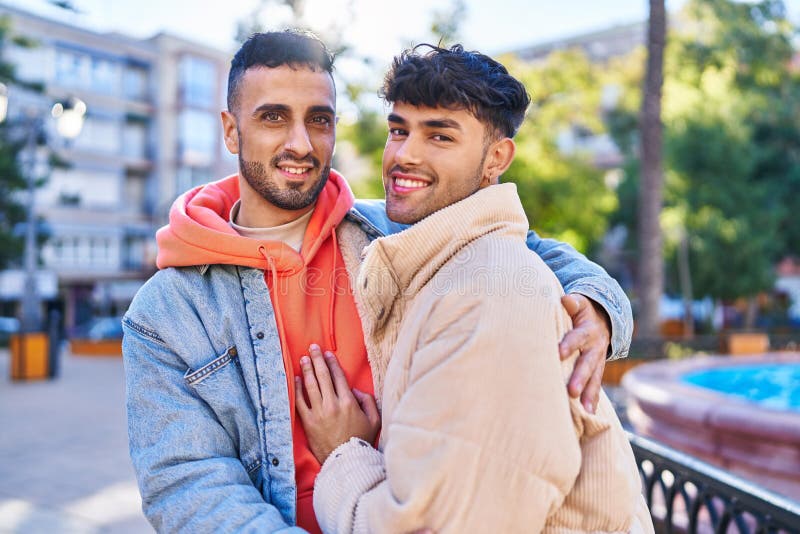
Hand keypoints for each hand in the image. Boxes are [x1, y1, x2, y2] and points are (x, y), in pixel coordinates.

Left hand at [295, 344, 380, 463]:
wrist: (346, 461)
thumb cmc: (361, 441)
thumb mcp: (374, 420)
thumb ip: (368, 401)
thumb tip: (356, 390)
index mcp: (348, 402)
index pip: (338, 377)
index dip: (332, 363)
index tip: (327, 354)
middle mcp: (332, 404)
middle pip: (323, 376)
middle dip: (317, 360)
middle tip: (312, 348)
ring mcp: (319, 413)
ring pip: (310, 386)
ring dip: (307, 370)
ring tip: (303, 358)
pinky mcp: (308, 422)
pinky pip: (300, 402)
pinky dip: (298, 389)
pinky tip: (296, 379)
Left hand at [558, 294, 610, 413]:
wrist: (603, 319)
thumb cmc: (581, 311)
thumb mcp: (580, 304)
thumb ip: (573, 303)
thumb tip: (565, 299)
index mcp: (587, 330)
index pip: (576, 337)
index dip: (569, 345)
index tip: (559, 354)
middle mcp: (594, 347)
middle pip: (587, 363)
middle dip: (579, 377)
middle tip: (571, 391)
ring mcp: (597, 360)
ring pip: (594, 378)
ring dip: (588, 393)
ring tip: (583, 409)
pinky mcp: (597, 370)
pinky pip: (596, 386)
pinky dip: (592, 400)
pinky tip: (589, 415)